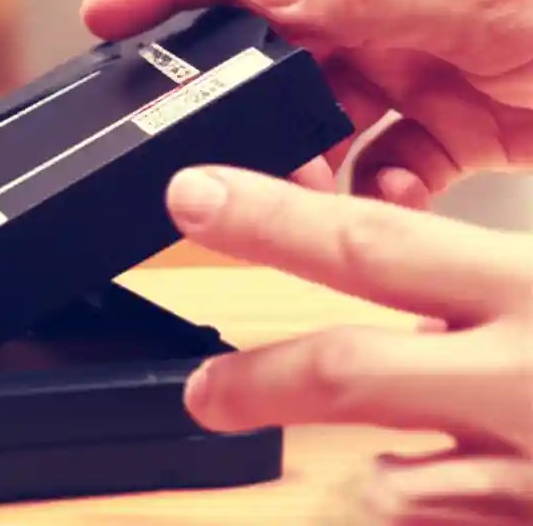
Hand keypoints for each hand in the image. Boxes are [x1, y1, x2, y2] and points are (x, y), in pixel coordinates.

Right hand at [82, 0, 532, 208]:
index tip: (104, 11)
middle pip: (272, 30)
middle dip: (237, 87)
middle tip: (200, 133)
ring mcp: (413, 49)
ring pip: (314, 103)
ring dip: (305, 151)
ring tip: (313, 184)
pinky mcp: (440, 112)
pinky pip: (374, 152)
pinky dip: (369, 182)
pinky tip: (381, 193)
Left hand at [166, 165, 532, 522]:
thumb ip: (499, 267)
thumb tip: (413, 255)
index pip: (372, 244)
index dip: (266, 221)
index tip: (190, 197)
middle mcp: (525, 379)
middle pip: (347, 376)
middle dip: (256, 383)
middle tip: (202, 391)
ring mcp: (532, 470)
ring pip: (391, 485)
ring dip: (368, 466)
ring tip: (379, 459)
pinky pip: (447, 522)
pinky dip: (429, 501)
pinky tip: (451, 476)